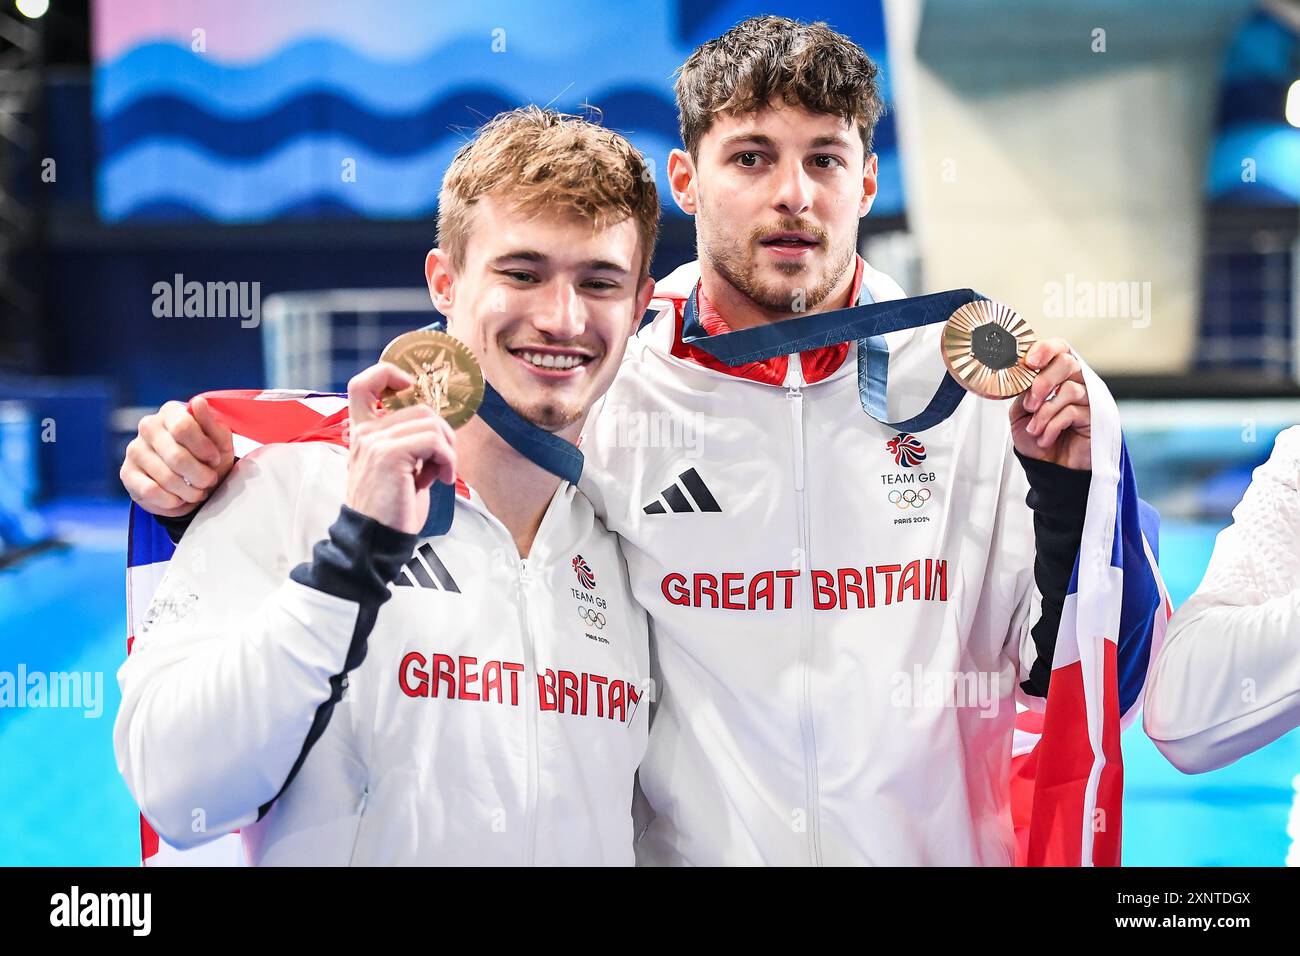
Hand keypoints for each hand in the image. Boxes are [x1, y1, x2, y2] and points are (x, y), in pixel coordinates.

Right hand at [120, 396, 235, 517]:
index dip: (203, 448)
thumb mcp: (220, 442)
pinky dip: (171, 500)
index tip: (215, 460)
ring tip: (198, 492)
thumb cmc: (209, 457)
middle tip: (209, 481)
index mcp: (171, 412)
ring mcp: (135, 449)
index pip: (183, 427)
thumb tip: (198, 402)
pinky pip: (150, 490)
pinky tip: (179, 498)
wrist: (194, 483)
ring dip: (189, 491)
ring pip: (165, 477)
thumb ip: (213, 425)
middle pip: (176, 456)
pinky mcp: (127, 472)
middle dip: (200, 475)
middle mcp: (148, 426)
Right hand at [344, 363, 456, 534]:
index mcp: (363, 433)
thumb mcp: (398, 469)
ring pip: (430, 421)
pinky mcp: (389, 454)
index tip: (410, 391)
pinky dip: (447, 460)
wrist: (375, 542)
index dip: (389, 374)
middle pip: (419, 407)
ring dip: (446, 449)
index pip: (363, 384)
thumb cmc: (391, 511)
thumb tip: (438, 427)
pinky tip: (439, 479)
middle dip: (442, 434)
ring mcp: (374, 441)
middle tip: (440, 463)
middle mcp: (364, 433)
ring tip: (438, 474)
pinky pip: (434, 440)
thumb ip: (408, 443)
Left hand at [1009, 339, 1090, 470]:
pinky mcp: (1097, 418)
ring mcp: (1089, 400)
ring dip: (1045, 411)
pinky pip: (1073, 412)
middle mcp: (1077, 383)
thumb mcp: (1020, 414)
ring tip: (1034, 429)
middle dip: (1044, 381)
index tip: (1029, 361)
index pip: (1060, 349)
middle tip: (1030, 403)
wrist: (1048, 470)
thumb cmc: (1037, 440)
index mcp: (1058, 377)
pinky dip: (1052, 426)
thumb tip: (1023, 378)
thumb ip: (1022, 393)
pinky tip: (1045, 438)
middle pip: (1068, 362)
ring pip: (1070, 389)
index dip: (1046, 349)